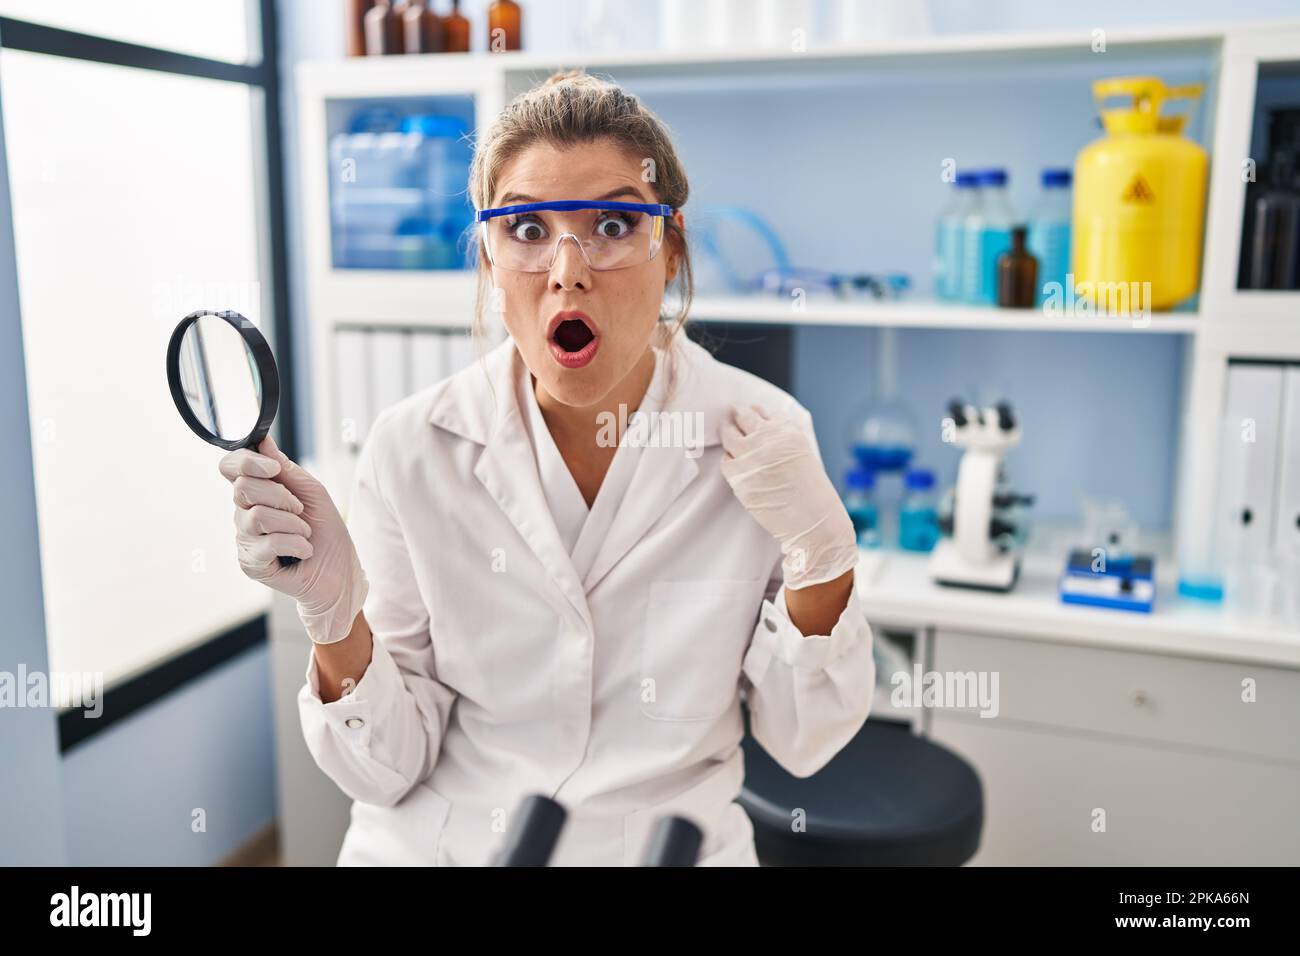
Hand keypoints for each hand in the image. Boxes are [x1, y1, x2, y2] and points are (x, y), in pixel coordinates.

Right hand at [218, 434, 367, 644]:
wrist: (341, 574)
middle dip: (281, 496)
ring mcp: (245, 539)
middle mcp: (244, 514)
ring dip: (292, 524)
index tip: (274, 468)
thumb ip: (286, 470)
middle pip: (243, 488)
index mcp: (257, 493)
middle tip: (300, 511)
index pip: (230, 467)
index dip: (246, 462)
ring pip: (257, 516)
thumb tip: (262, 441)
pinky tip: (304, 551)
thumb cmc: (327, 533)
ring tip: (305, 534)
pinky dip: (296, 544)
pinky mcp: (250, 563)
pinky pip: (269, 543)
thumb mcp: (312, 493)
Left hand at [719, 405, 857, 589]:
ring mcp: (751, 456)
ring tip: (729, 435)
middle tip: (731, 415)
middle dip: (735, 415)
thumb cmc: (810, 490)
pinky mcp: (739, 476)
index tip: (747, 414)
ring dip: (728, 434)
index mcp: (787, 430)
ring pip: (729, 434)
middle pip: (742, 416)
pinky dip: (729, 461)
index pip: (761, 411)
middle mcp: (768, 439)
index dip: (752, 412)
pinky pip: (726, 461)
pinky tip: (737, 466)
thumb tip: (760, 424)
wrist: (813, 520)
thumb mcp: (802, 451)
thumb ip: (782, 436)